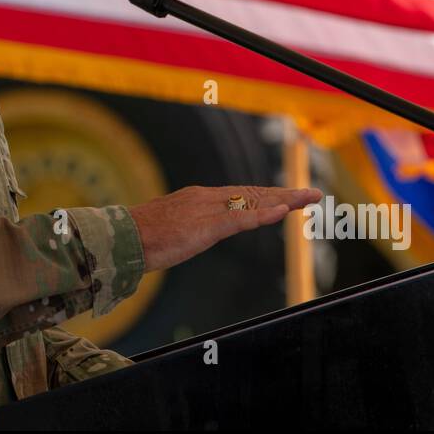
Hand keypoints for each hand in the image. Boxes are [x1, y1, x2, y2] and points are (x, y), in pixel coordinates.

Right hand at [127, 185, 321, 272]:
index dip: (268, 196)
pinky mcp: (204, 227)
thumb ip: (189, 227)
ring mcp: (206, 211)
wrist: (121, 239)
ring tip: (308, 198)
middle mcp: (207, 198)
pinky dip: (263, 215)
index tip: (290, 198)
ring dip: (284, 199)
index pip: (242, 195)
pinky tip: (283, 212)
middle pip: (254, 194)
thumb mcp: (172, 229)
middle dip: (285, 194)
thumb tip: (194, 232)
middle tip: (313, 194)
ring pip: (253, 201)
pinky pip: (240, 219)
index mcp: (199, 199)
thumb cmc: (140, 238)